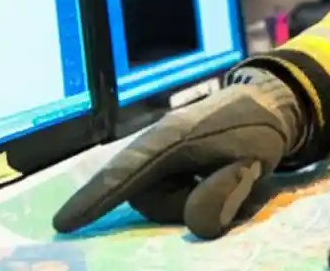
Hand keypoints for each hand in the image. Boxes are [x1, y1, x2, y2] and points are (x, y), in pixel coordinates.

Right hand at [52, 68, 306, 238]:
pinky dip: (190, 194)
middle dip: (182, 205)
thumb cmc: (258, 129)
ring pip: (157, 201)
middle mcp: (157, 144)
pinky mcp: (167, 164)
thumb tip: (197, 225)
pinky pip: (167, 194)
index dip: (96, 198)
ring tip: (224, 176)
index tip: (63, 223)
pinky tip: (214, 175)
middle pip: (145, 197)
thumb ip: (227, 190)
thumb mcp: (253, 161)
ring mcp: (159, 155)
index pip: (127, 171)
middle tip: (230, 183)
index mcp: (173, 137)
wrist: (266, 104)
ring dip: (189, 201)